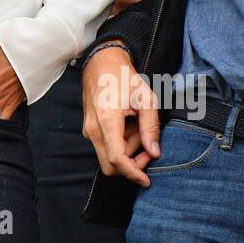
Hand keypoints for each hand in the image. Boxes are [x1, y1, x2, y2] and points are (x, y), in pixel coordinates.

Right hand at [81, 44, 159, 186]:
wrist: (101, 62)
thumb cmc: (123, 77)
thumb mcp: (145, 98)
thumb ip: (150, 127)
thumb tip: (154, 152)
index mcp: (106, 122)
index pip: (116, 160)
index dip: (133, 173)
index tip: (147, 180)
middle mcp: (93, 130)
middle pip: (111, 165)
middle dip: (132, 163)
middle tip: (148, 146)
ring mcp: (88, 130)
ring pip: (109, 156)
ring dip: (127, 150)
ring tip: (137, 125)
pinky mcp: (89, 129)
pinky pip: (105, 146)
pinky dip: (120, 143)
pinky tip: (129, 124)